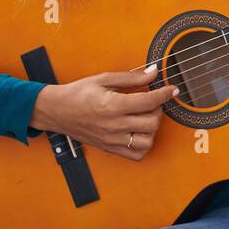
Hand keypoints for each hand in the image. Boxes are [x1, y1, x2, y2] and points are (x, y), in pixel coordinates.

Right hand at [29, 64, 178, 160]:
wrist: (56, 111)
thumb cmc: (78, 93)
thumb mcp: (103, 79)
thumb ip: (131, 78)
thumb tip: (153, 73)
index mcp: (113, 105)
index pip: (149, 101)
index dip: (165, 94)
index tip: (172, 89)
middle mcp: (114, 125)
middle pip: (152, 122)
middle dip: (158, 109)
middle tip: (151, 101)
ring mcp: (113, 140)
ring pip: (148, 141)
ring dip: (153, 128)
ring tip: (145, 117)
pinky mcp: (110, 149)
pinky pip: (137, 155)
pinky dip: (144, 145)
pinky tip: (139, 132)